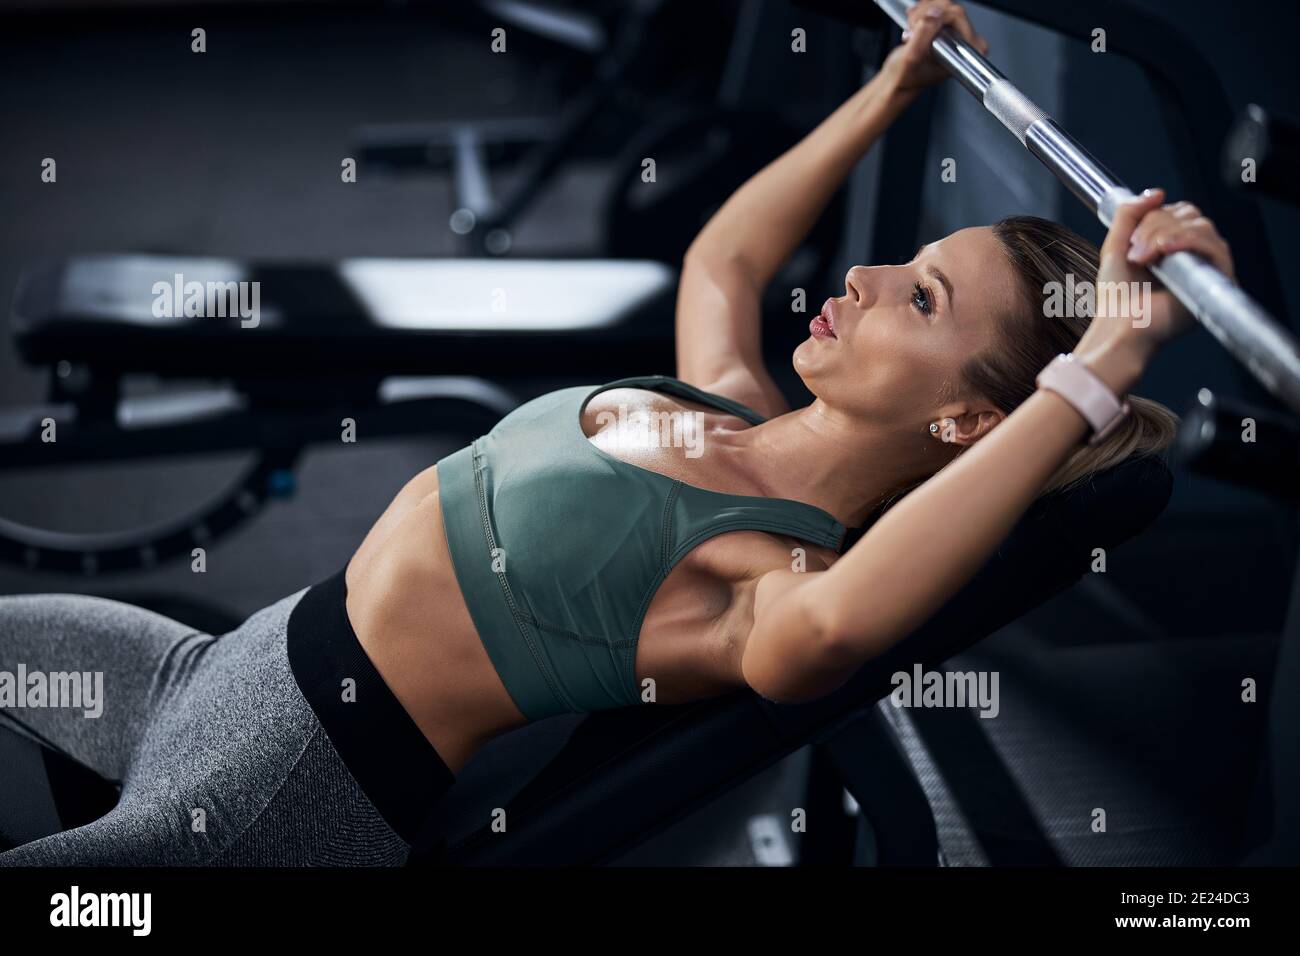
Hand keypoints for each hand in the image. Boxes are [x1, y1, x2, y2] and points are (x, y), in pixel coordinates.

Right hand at [880, 0, 987, 96]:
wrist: (898, 80)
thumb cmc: (906, 77)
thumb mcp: (911, 57)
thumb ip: (924, 33)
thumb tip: (934, 13)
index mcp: (966, 53)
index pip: (956, 15)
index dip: (934, 18)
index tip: (919, 29)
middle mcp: (966, 43)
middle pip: (949, 7)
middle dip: (925, 14)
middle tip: (912, 30)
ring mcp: (957, 34)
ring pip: (942, 4)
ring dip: (921, 13)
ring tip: (912, 30)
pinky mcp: (948, 27)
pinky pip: (937, 6)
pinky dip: (921, 12)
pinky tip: (915, 25)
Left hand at [1083, 188, 1235, 363]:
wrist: (1120, 327)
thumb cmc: (1117, 297)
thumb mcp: (1116, 245)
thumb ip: (1130, 213)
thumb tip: (1157, 192)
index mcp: (1173, 246)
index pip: (1178, 211)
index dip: (1154, 218)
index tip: (1132, 242)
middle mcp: (1192, 255)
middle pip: (1189, 214)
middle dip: (1155, 227)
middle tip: (1135, 254)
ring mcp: (1205, 266)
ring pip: (1199, 225)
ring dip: (1164, 236)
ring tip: (1144, 258)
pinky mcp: (1216, 280)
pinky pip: (1213, 245)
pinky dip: (1185, 241)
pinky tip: (1164, 253)